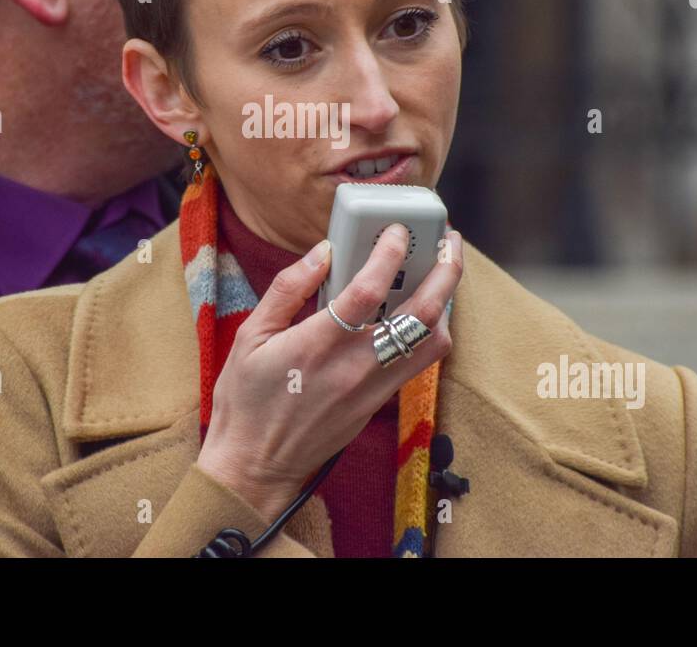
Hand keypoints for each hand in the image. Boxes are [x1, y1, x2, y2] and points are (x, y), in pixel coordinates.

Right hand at [196, 223, 462, 520]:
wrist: (255, 465)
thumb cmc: (246, 399)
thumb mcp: (251, 336)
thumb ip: (288, 289)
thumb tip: (323, 251)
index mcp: (315, 345)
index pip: (366, 291)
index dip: (388, 255)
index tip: (398, 232)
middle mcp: (353, 367)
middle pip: (420, 316)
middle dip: (444, 271)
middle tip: (450, 241)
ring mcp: (371, 389)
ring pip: (432, 343)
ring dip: (447, 302)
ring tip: (445, 270)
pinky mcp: (378, 403)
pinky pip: (420, 363)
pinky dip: (432, 331)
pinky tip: (425, 309)